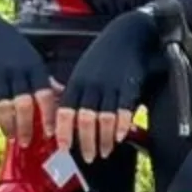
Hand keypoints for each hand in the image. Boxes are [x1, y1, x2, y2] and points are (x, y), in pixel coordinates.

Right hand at [0, 7, 55, 145]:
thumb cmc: (11, 46)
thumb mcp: (32, 58)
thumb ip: (45, 79)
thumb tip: (64, 95)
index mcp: (34, 68)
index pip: (46, 96)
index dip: (50, 116)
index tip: (53, 133)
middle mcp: (18, 72)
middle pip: (25, 105)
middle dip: (27, 127)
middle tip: (27, 142)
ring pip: (4, 106)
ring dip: (8, 124)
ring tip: (11, 136)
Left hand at [56, 9, 160, 161]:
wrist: (128, 33)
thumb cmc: (105, 54)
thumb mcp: (84, 71)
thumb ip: (75, 92)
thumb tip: (64, 116)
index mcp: (77, 82)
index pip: (65, 111)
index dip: (63, 131)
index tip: (63, 148)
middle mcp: (91, 85)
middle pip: (84, 119)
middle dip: (85, 142)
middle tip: (88, 157)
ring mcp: (110, 86)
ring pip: (103, 118)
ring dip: (103, 139)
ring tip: (104, 152)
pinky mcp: (129, 85)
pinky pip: (124, 109)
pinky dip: (121, 125)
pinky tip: (119, 137)